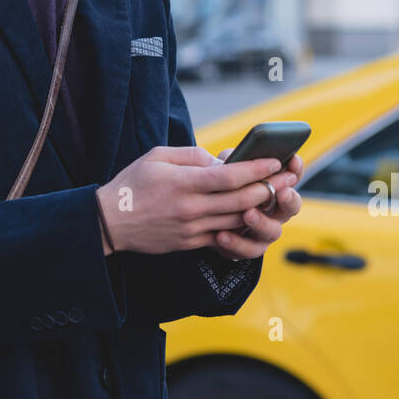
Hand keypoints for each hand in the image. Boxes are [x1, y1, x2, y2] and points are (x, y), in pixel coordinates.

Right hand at [96, 146, 291, 255]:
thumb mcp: (157, 156)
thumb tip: (221, 161)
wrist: (109, 223)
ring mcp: (192, 229)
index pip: (228, 177)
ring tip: (277, 194)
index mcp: (182, 183)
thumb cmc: (132, 183)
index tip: (275, 160)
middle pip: (240, 200)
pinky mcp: (191, 243)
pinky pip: (224, 236)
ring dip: (261, 208)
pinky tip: (254, 215)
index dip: (256, 169)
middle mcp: (190, 208)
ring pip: (237, 220)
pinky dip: (242, 225)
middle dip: (269, 188)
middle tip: (289, 177)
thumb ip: (191, 155)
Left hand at [208, 148, 302, 260]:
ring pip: (273, 231)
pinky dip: (236, 243)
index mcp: (274, 188)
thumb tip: (233, 156)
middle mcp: (276, 211)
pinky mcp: (249, 248)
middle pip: (292, 206)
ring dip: (262, 222)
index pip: (292, 177)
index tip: (293, 160)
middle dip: (289, 199)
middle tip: (282, 192)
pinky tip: (222, 235)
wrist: (206, 220)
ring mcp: (265, 231)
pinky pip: (248, 249)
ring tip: (248, 214)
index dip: (295, 170)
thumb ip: (233, 161)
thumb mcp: (226, 170)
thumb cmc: (221, 187)